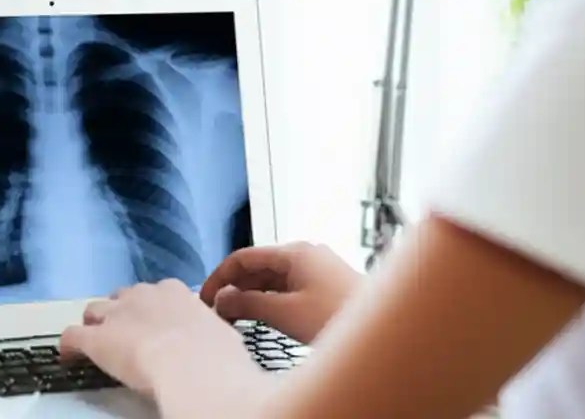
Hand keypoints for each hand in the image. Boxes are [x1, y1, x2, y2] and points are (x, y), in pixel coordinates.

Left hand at [60, 279, 258, 399]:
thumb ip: (209, 331)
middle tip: (126, 333)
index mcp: (175, 293)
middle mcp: (143, 296)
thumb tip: (216, 342)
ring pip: (94, 310)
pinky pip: (72, 336)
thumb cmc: (216, 354)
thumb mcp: (220, 333)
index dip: (152, 309)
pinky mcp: (96, 339)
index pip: (157, 293)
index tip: (156, 323)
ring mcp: (117, 315)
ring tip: (95, 341)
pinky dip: (69, 346)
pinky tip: (68, 357)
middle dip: (121, 312)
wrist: (192, 366)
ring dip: (95, 324)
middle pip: (122, 297)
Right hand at [200, 242, 360, 343]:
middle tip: (217, 312)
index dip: (220, 277)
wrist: (380, 331)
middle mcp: (305, 255)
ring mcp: (317, 269)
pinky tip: (262, 317)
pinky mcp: (325, 285)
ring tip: (235, 318)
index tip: (205, 298)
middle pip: (258, 266)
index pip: (244, 257)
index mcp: (295, 252)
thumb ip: (247, 303)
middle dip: (235, 287)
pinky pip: (288, 288)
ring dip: (252, 295)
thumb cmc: (338, 316)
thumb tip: (221, 298)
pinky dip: (270, 300)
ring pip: (272, 278)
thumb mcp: (285, 312)